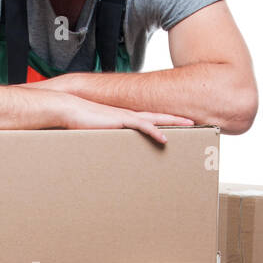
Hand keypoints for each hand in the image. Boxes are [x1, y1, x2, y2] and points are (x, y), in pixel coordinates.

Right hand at [50, 92, 194, 143]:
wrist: (68, 109)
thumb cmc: (77, 121)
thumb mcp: (95, 132)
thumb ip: (104, 139)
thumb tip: (106, 152)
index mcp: (123, 117)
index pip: (148, 118)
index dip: (164, 120)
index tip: (176, 124)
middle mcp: (128, 114)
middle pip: (158, 115)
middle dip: (177, 118)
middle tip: (194, 121)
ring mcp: (125, 116)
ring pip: (156, 118)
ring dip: (173, 121)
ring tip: (190, 125)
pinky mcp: (120, 120)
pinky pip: (142, 126)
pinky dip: (154, 131)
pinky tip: (164, 138)